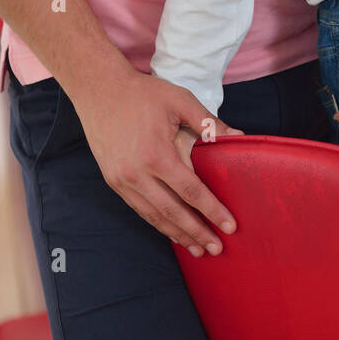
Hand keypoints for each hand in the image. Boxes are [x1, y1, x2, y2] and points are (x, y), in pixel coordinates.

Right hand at [72, 67, 242, 256]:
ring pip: (153, 216)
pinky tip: (172, 230)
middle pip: (172, 212)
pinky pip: (139, 209)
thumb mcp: (180, 100)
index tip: (229, 226)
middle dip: (196, 232)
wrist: (99, 90)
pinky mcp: (113, 181)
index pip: (190, 191)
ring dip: (177, 234)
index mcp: (156, 154)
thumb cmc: (143, 93)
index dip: (211, 210)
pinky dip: (157, 222)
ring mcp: (122, 180)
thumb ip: (208, 123)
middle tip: (217, 249)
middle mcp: (137, 173)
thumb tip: (238, 137)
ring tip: (197, 249)